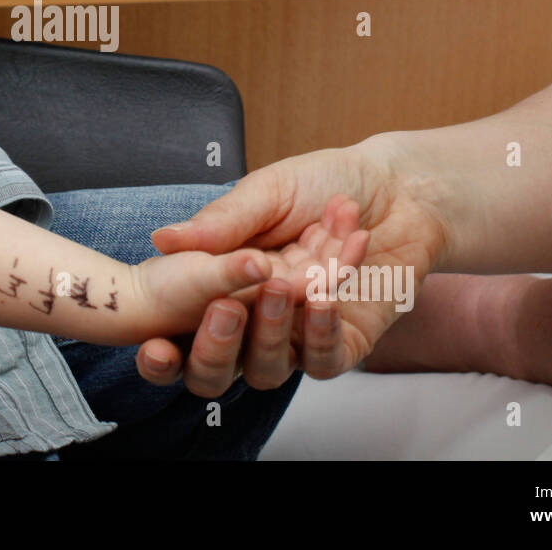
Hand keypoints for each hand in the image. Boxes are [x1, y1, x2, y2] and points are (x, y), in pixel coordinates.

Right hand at [137, 139, 449, 394]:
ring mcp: (299, 334)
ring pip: (268, 369)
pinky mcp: (344, 340)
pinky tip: (323, 298)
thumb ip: (221, 222)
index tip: (154, 348)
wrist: (396, 185)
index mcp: (226, 283)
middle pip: (219, 367)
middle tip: (224, 306)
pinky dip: (318, 335)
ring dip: (270, 333)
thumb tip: (163, 240)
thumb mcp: (266, 192)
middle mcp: (256, 317)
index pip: (183, 332)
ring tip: (281, 285)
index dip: (162, 353)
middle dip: (215, 347)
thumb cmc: (325, 182)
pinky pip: (322, 362)